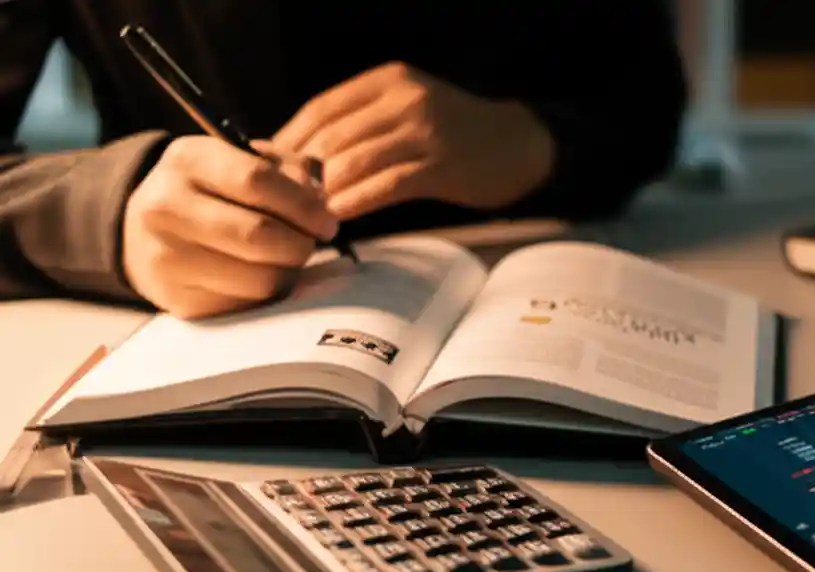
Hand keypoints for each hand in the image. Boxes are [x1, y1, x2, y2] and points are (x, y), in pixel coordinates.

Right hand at [122, 137, 338, 318]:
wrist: (146, 232)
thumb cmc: (214, 192)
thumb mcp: (244, 161)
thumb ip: (291, 170)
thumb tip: (320, 200)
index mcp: (188, 160)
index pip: (257, 181)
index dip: (304, 205)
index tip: (327, 221)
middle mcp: (166, 206)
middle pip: (259, 235)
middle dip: (301, 243)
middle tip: (312, 243)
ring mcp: (166, 257)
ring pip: (260, 278)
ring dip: (289, 272)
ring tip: (285, 257)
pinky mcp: (177, 300)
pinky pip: (247, 305)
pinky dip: (267, 293)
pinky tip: (261, 274)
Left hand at [273, 62, 553, 219]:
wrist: (520, 145)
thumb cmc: (456, 136)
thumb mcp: (407, 113)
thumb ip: (362, 127)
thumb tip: (299, 156)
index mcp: (387, 82)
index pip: (321, 110)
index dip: (287, 141)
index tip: (265, 170)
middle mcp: (403, 100)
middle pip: (332, 137)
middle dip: (300, 173)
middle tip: (279, 204)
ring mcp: (424, 131)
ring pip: (355, 161)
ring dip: (324, 192)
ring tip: (305, 217)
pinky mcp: (442, 164)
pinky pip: (387, 184)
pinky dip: (357, 201)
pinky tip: (340, 217)